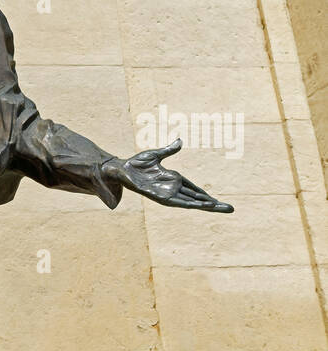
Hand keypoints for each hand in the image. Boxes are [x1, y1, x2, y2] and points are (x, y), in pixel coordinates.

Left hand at [104, 140, 232, 211]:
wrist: (121, 168)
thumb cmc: (136, 164)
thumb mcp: (156, 154)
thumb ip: (169, 150)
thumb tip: (180, 141)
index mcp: (173, 179)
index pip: (194, 189)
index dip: (205, 195)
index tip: (218, 202)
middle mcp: (172, 188)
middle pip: (197, 198)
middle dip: (212, 204)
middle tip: (230, 209)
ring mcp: (168, 193)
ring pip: (191, 202)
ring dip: (205, 205)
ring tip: (221, 208)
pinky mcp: (161, 196)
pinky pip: (179, 201)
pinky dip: (191, 203)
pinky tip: (202, 206)